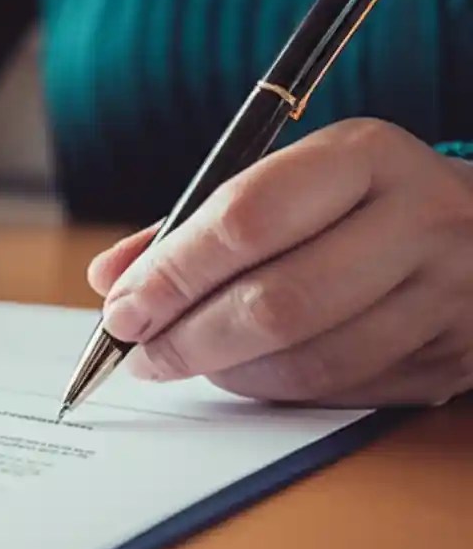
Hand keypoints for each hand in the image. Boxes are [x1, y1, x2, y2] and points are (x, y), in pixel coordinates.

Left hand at [88, 119, 472, 406]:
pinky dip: (274, 391)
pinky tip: (244, 372)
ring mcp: (447, 294)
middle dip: (186, 339)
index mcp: (365, 157)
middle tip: (138, 353)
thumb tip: (109, 279)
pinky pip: (340, 392)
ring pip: (307, 361)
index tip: (121, 309)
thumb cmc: (357, 202)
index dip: (172, 274)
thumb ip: (195, 226)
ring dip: (225, 372)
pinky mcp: (453, 357)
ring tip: (184, 361)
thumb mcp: (288, 181)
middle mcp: (419, 221)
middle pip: (275, 303)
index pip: (247, 220)